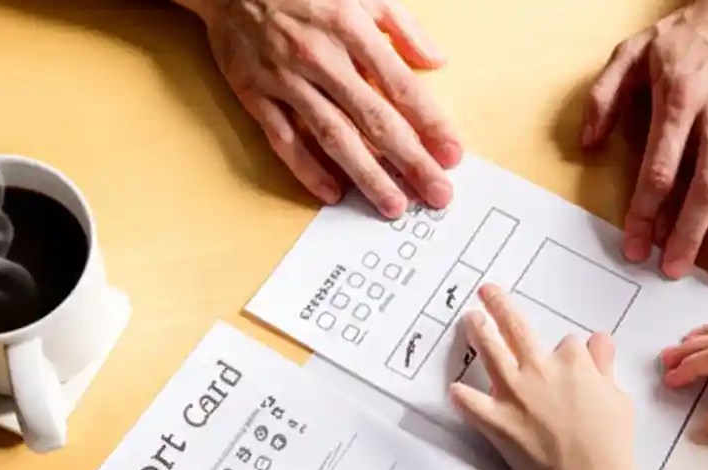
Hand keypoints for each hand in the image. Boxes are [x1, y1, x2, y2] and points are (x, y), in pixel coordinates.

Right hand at [194, 0, 461, 216]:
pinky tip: (333, 192)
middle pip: (374, 119)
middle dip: (410, 161)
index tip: (452, 154)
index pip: (400, 85)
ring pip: (333, 135)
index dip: (430, 123)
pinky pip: (284, 139)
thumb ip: (402, 25)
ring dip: (367, 175)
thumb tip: (437, 60)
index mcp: (350, 26)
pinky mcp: (255, 94)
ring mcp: (285, 78)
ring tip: (393, 204)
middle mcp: (320, 56)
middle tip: (436, 194)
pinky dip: (308, 169)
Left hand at [449, 285, 640, 469]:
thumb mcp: (618, 398)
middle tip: (487, 292)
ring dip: (478, 332)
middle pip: (516, 327)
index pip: (567, 342)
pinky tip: (454, 390)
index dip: (567, 351)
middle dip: (500, 305)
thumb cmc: (611, 444)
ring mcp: (515, 395)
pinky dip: (461, 397)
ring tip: (471, 319)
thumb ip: (604, 366)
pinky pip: (471, 403)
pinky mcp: (497, 422)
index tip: (567, 358)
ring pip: (490, 352)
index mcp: (573, 362)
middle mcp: (540, 370)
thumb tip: (600, 341)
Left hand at [584, 0, 707, 285]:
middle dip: (688, 235)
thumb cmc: (687, 34)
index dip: (646, 212)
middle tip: (673, 271)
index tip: (635, 247)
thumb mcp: (632, 52)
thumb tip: (587, 143)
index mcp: (680, 99)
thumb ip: (604, 96)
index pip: (660, 168)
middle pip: (705, 187)